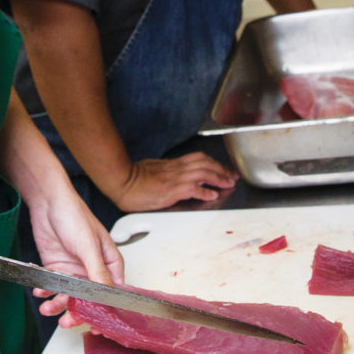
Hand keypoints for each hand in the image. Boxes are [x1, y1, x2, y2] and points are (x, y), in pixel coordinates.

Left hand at [25, 185, 124, 325]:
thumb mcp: (88, 245)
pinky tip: (39, 291)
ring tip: (47, 308)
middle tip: (66, 322)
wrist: (47, 201)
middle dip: (77, 312)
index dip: (104, 311)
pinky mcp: (56, 269)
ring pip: (69, 296)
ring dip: (57, 304)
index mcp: (109, 263)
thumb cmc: (74, 215)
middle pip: (89, 300)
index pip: (111, 294)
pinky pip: (52, 287)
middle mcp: (92, 270)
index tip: (94, 325)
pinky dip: (45, 292)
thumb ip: (97, 272)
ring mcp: (74, 271)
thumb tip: (107, 296)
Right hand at [111, 150, 236, 212]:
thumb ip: (164, 172)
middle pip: (205, 163)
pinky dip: (204, 191)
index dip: (214, 163)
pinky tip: (212, 195)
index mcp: (172, 165)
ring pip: (203, 173)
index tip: (223, 169)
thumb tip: (172, 177)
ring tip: (227, 184)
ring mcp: (174, 179)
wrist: (121, 180)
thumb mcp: (151, 169)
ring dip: (218, 178)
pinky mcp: (171, 190)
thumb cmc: (132, 177)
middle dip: (221, 169)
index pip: (198, 159)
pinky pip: (193, 188)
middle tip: (231, 176)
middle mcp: (176, 169)